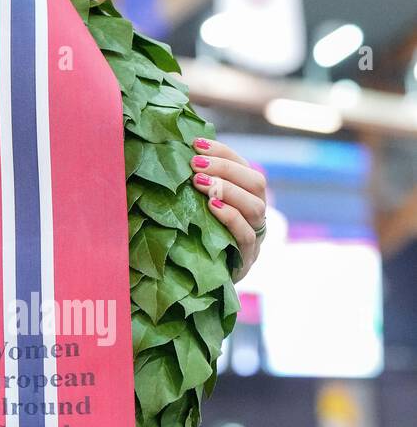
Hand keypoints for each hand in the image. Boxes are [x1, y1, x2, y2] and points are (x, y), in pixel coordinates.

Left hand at [188, 137, 266, 283]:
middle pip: (256, 182)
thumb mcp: (194, 208)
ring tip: (200, 182)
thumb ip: (193, 185)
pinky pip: (246, 236)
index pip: (245, 167)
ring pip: (255, 207)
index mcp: (247, 197)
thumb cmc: (193, 237)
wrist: (199, 282)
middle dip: (225, 168)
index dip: (224, 153)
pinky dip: (230, 218)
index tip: (196, 144)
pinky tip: (212, 207)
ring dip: (227, 190)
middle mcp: (256, 215)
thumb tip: (171, 153)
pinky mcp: (246, 259)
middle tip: (195, 165)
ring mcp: (255, 238)